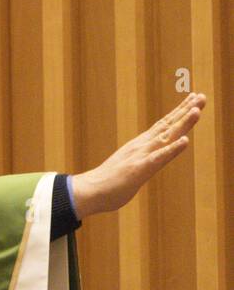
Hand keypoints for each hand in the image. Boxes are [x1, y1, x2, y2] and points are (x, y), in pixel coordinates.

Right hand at [72, 93, 205, 217]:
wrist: (87, 192)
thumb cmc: (108, 183)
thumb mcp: (130, 168)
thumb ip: (140, 162)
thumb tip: (146, 161)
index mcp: (140, 146)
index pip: (163, 126)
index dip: (179, 113)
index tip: (193, 100)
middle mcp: (142, 147)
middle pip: (168, 126)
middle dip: (186, 111)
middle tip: (202, 96)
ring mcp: (140, 157)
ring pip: (165, 137)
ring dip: (182, 124)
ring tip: (197, 110)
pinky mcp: (138, 170)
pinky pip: (158, 158)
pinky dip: (172, 149)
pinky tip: (184, 141)